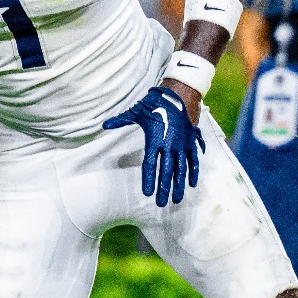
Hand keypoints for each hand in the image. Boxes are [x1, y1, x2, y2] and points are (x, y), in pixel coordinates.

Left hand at [103, 84, 203, 206]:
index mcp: (155, 139)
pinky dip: (193, 172)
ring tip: (177, 199)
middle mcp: (170, 144)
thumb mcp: (137, 112)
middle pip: (167, 171)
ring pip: (181, 169)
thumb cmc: (156, 104)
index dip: (149, 179)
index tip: (147, 193)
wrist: (179, 94)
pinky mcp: (191, 141)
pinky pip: (193, 160)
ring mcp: (182, 144)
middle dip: (164, 188)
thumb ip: (121, 120)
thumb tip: (104, 125)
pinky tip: (192, 184)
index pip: (150, 164)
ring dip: (179, 185)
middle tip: (162, 203)